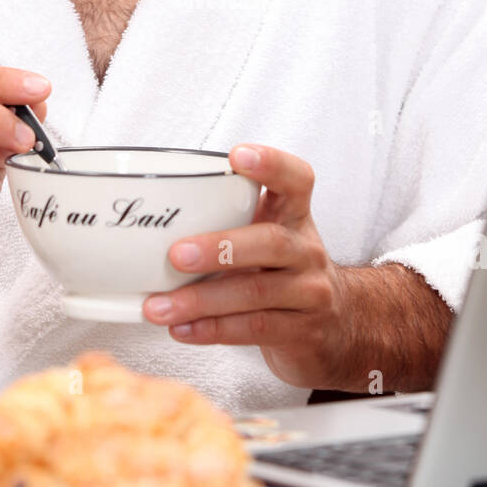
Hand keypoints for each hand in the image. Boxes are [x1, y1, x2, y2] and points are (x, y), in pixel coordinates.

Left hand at [142, 143, 349, 388]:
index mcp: (295, 217)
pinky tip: (181, 330)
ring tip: (159, 307)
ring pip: (256, 292)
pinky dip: (212, 329)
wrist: (338, 327)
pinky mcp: (303, 331)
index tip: (237, 156)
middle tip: (176, 255)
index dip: (271, 164)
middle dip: (221, 247)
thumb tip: (149, 224)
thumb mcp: (267, 238)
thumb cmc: (283, 273)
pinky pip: (254, 328)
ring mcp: (310, 292)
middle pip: (272, 242)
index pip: (296, 180)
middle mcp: (307, 250)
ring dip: (202, 300)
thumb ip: (227, 222)